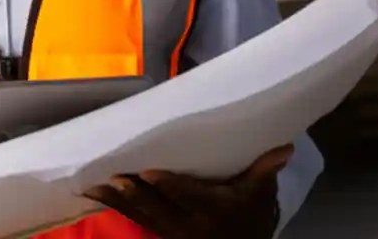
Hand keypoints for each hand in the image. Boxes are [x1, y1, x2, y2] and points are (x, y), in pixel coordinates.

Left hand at [84, 144, 291, 238]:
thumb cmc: (248, 216)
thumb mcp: (259, 194)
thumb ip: (264, 170)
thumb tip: (285, 147)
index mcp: (212, 209)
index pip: (187, 196)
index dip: (168, 186)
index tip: (149, 173)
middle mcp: (188, 223)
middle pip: (157, 208)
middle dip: (135, 195)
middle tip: (114, 178)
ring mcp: (171, 231)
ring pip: (140, 215)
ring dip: (116, 201)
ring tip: (92, 186)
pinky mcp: (159, 232)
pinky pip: (135, 220)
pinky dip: (115, 207)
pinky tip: (93, 194)